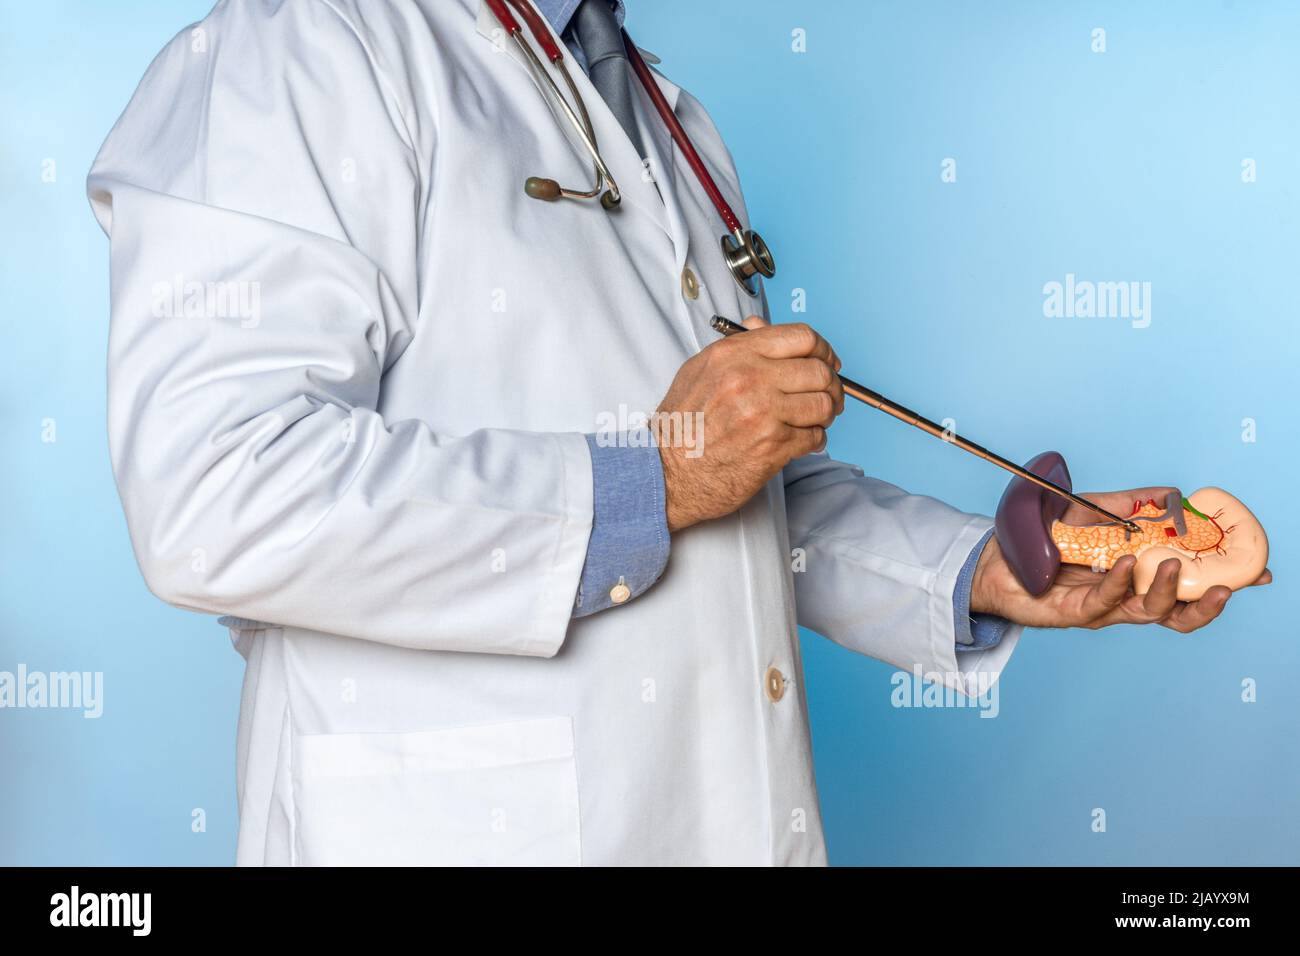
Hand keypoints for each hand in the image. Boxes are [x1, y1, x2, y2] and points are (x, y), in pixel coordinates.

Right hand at [656, 316, 844, 531]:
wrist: (667, 472)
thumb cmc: (680, 426)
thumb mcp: (699, 370)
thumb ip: (737, 347)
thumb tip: (763, 328)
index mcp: (735, 355)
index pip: (802, 337)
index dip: (823, 350)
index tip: (826, 362)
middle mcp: (751, 379)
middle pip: (819, 371)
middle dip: (830, 385)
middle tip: (827, 395)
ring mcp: (764, 413)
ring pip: (823, 404)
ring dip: (825, 413)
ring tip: (815, 419)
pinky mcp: (773, 447)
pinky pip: (815, 436)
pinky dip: (815, 439)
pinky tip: (802, 440)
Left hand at [970, 486, 1271, 632]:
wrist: (998, 556)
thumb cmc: (1047, 538)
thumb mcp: (1096, 513)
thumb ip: (1133, 505)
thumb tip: (1174, 495)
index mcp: (1139, 578)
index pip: (1189, 586)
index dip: (1223, 582)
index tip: (1257, 573)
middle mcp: (1126, 598)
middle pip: (1178, 613)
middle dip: (1206, 602)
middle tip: (1227, 585)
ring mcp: (1103, 609)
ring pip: (1147, 613)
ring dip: (1166, 590)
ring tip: (1175, 565)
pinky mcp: (1074, 613)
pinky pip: (1104, 602)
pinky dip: (1119, 581)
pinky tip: (1126, 563)